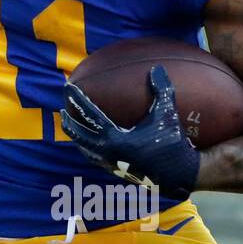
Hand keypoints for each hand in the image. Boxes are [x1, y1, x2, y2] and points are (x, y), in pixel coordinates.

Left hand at [59, 65, 199, 196]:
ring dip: (76, 136)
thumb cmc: (173, 143)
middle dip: (69, 121)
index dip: (78, 100)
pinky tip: (91, 142)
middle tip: (62, 108)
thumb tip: (157, 68)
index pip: (90, 115)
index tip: (68, 88)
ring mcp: (110, 163)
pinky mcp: (115, 171)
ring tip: (71, 125)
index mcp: (115, 138)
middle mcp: (108, 152)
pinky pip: (94, 158)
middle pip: (79, 135)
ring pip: (85, 149)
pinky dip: (88, 147)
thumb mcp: (167, 115)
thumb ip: (162, 90)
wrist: (180, 175)